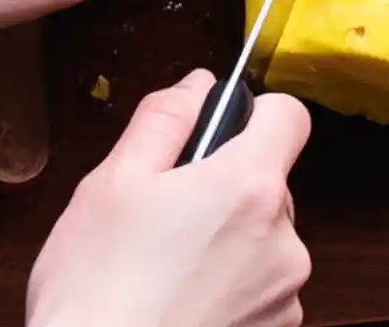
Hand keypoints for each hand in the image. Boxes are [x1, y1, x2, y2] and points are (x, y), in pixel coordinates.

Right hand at [27, 69, 312, 326]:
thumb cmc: (97, 291)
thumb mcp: (111, 184)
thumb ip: (163, 120)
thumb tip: (197, 86)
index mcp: (249, 186)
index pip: (291, 117)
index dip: (257, 115)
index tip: (222, 132)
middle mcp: (284, 238)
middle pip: (271, 184)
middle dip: (227, 189)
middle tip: (166, 217)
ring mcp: (286, 291)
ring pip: (266, 240)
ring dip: (230, 244)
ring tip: (167, 270)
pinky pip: (264, 289)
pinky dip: (232, 290)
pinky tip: (184, 302)